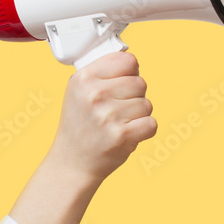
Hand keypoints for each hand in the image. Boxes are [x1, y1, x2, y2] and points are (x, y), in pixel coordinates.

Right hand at [46, 51, 157, 184]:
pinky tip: (127, 134)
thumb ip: (102, 73)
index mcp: (84, 78)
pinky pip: (151, 124)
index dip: (129, 73)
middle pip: (140, 82)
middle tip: (117, 110)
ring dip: (138, 115)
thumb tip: (132, 62)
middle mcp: (94, 94)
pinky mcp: (121, 136)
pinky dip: (144, 131)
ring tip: (119, 124)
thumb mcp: (78, 92)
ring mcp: (108, 116)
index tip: (121, 84)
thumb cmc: (80, 126)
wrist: (72, 162)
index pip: (127, 60)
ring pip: (147, 104)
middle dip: (134, 97)